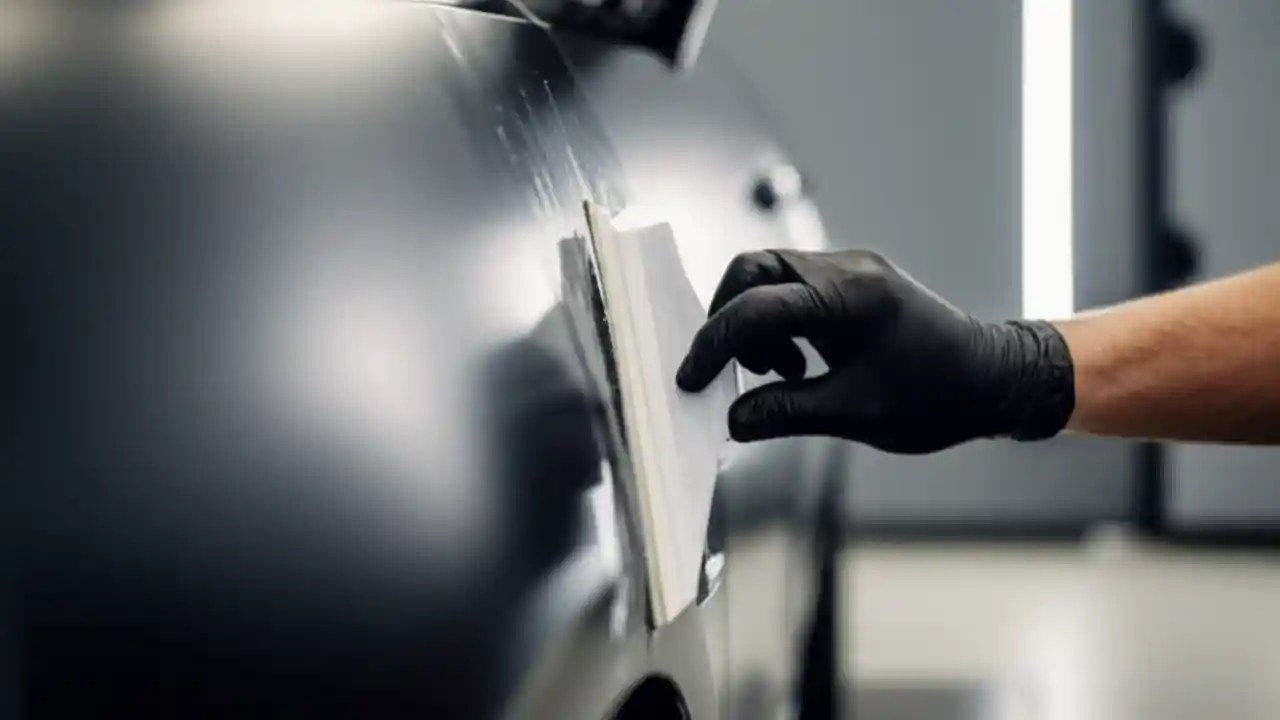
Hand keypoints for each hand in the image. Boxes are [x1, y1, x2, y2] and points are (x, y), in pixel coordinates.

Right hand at [676, 249, 1073, 452]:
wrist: (997, 380)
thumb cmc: (939, 398)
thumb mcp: (857, 416)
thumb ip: (787, 412)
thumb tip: (732, 420)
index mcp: (849, 297)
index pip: (756, 308)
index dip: (714, 345)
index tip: (690, 380)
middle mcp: (847, 270)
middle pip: (754, 270)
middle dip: (726, 318)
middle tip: (721, 369)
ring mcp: (851, 272)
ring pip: (771, 278)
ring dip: (756, 325)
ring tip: (780, 376)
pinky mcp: (854, 284)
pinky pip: (796, 291)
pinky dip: (780, 326)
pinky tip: (799, 366)